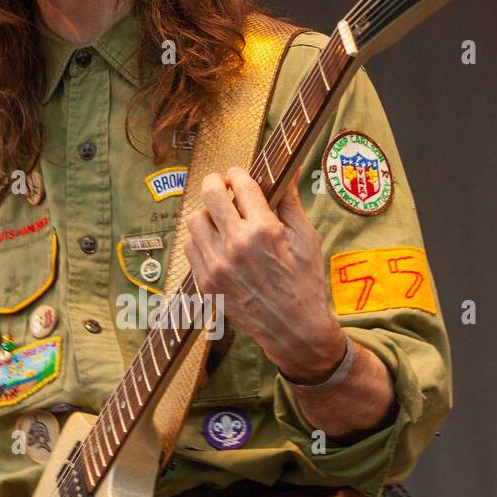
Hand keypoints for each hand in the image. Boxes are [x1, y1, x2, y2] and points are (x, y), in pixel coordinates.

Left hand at [183, 166, 344, 377]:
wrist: (293, 328)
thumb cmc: (304, 281)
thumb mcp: (306, 237)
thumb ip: (291, 201)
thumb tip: (291, 169)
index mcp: (264, 230)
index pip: (241, 184)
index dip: (239, 173)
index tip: (239, 175)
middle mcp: (236, 246)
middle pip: (210, 193)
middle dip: (216, 183)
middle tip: (223, 186)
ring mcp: (217, 266)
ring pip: (194, 220)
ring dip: (207, 214)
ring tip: (221, 220)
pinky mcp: (206, 283)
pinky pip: (190, 247)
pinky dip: (201, 240)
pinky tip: (216, 243)